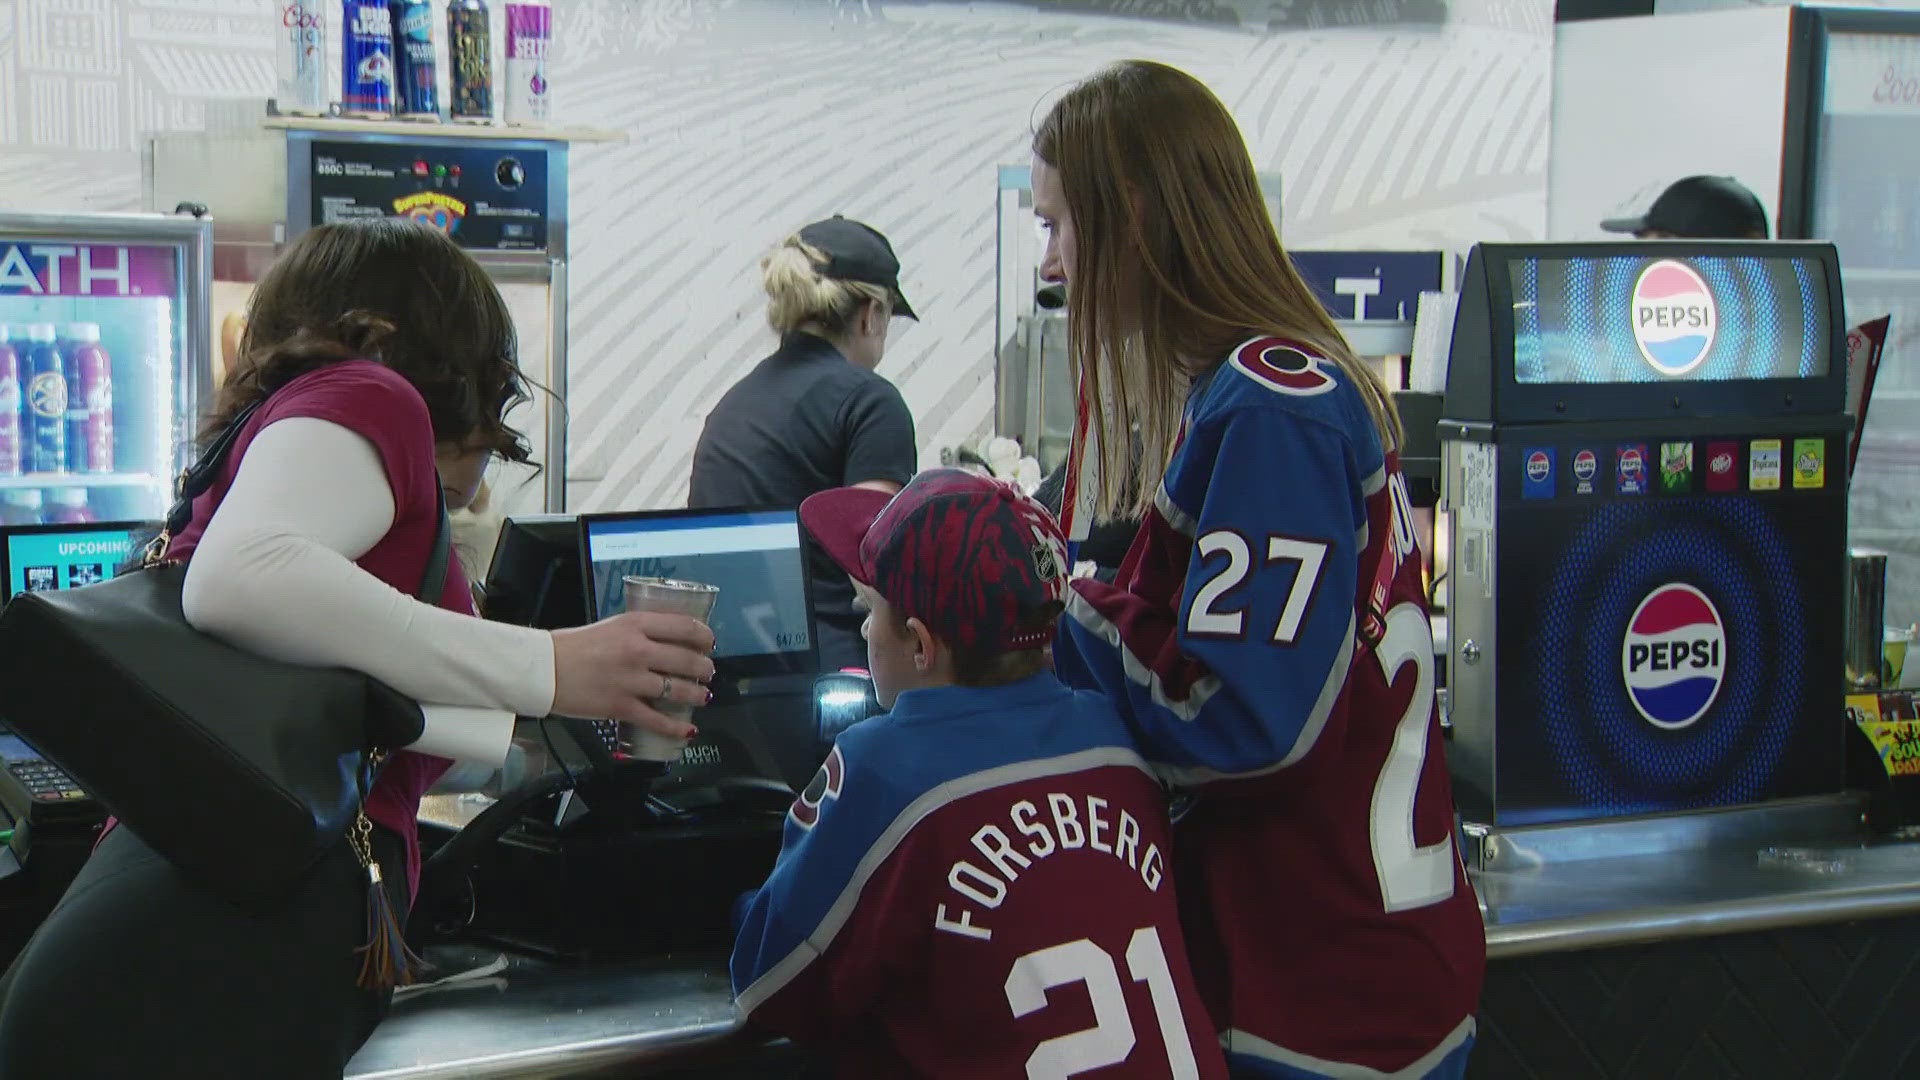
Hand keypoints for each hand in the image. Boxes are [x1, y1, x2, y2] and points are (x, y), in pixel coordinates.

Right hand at [550, 612, 716, 738]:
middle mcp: (639, 650)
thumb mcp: (612, 627)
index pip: (684, 626)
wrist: (544, 669)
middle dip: (705, 667)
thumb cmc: (574, 646)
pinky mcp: (622, 706)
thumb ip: (639, 632)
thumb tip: (666, 641)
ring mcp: (632, 680)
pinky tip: (688, 729)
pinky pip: (658, 719)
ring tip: (703, 695)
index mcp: (636, 625)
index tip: (709, 642)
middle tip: (708, 671)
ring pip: (678, 689)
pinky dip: (677, 727)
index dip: (704, 636)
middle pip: (687, 659)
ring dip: (697, 694)